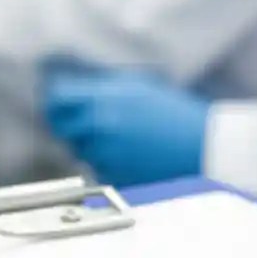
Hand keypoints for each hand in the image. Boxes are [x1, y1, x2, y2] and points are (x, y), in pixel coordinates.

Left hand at [40, 58, 208, 187]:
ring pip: (77, 148)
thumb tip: (69, 81)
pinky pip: (95, 168)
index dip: (53, 95)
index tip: (55, 95)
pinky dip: (103, 161)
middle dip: (64, 120)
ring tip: (116, 135)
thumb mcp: (137, 85)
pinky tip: (127, 153)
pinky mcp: (113, 176)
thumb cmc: (175, 113)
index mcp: (105, 97)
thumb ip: (101, 84)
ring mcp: (104, 154)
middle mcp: (99, 125)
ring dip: (86, 141)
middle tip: (75, 116)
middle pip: (60, 125)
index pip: (57, 96)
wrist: (203, 147)